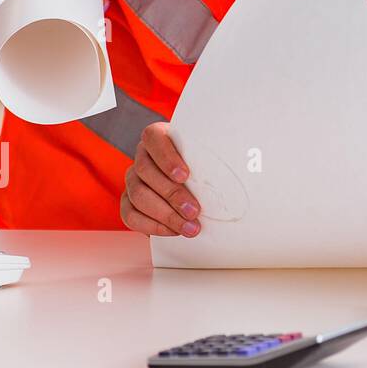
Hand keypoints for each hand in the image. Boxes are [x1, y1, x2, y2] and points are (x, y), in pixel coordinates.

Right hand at [120, 122, 201, 236]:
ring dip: (166, 215)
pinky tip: (172, 231)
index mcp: (157, 137)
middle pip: (146, 172)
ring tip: (189, 226)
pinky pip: (130, 215)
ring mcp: (132, 179)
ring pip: (138, 196)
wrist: (192, 182)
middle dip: (172, 194)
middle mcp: (141, 156)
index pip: (153, 138)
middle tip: (194, 211)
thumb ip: (210, 155)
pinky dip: (152, 225)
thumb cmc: (201, 163)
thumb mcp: (206, 153)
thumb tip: (239, 161)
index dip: (167, 157)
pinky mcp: (127, 202)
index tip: (185, 175)